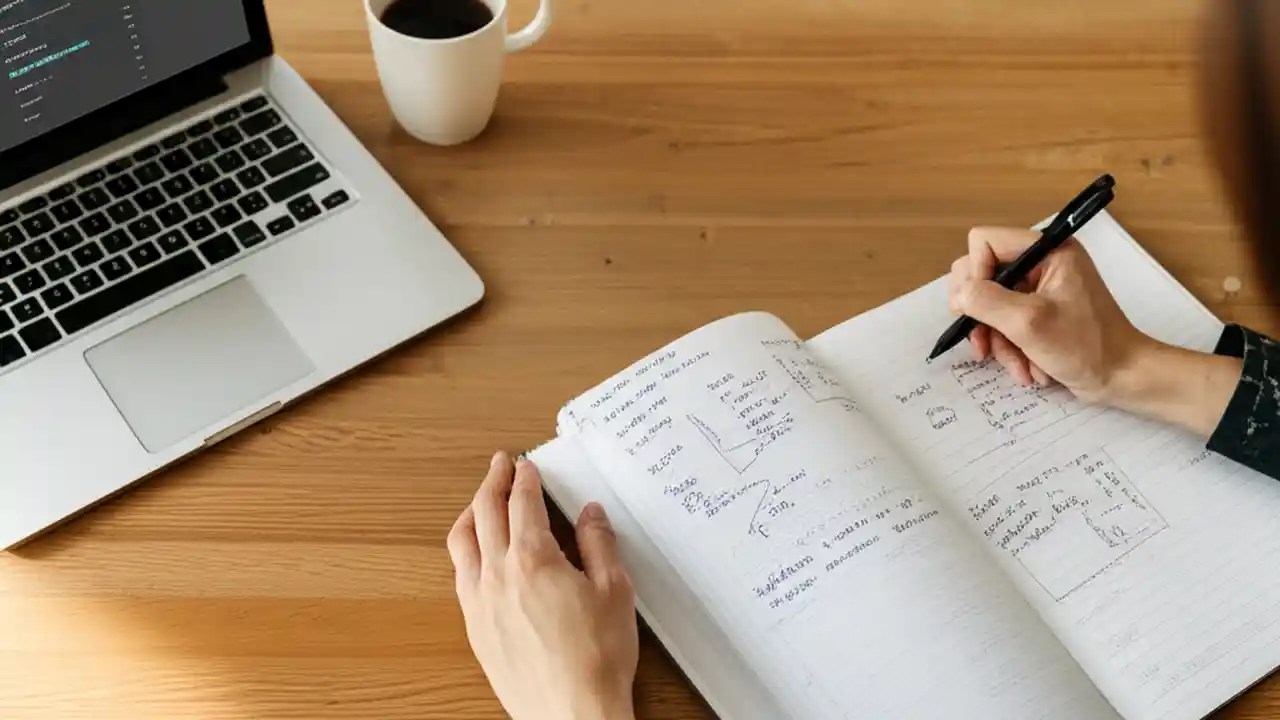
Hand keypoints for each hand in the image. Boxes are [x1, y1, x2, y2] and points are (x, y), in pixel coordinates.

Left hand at [448, 452, 638, 719]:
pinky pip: (460, 575)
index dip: (525, 478)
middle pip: (485, 513)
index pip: (522, 503)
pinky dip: (466, 550)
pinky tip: (477, 553)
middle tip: (500, 465)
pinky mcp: (475, 627)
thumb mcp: (614, 591)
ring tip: (481, 502)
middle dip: (492, 482)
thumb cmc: (597, 659)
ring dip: (471, 512)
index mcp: (533, 559)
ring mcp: (479, 602)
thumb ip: (600, 544)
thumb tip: (590, 514)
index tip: (527, 464)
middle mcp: (498, 575)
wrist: (571, 713)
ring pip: (462, 542)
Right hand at [947, 227, 1154, 402]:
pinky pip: (1004, 324)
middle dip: (981, 315)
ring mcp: (1039, 289)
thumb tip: (958, 294)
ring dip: (997, 340)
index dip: (974, 274)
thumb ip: (985, 301)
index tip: (978, 307)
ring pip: (989, 306)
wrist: (1122, 378)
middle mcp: (1041, 263)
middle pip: (981, 276)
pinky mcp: (1038, 313)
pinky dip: (1010, 349)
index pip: (984, 242)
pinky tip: (1027, 368)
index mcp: (1047, 251)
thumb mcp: (1028, 322)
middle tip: (983, 343)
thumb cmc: (1087, 346)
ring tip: (1016, 365)